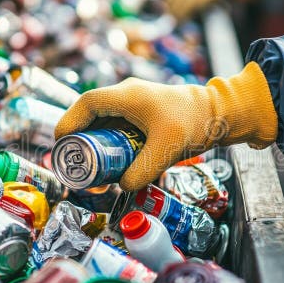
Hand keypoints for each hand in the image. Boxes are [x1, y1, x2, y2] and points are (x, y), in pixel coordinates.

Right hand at [55, 63, 277, 190]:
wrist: (221, 113)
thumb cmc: (193, 123)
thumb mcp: (166, 149)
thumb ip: (142, 171)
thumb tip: (122, 187)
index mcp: (127, 95)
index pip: (87, 104)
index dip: (70, 123)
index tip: (62, 144)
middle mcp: (127, 95)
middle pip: (91, 113)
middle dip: (80, 138)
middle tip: (74, 163)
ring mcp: (135, 103)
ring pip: (104, 121)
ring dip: (95, 142)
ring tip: (90, 167)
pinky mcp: (144, 114)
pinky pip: (118, 126)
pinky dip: (111, 142)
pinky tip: (113, 162)